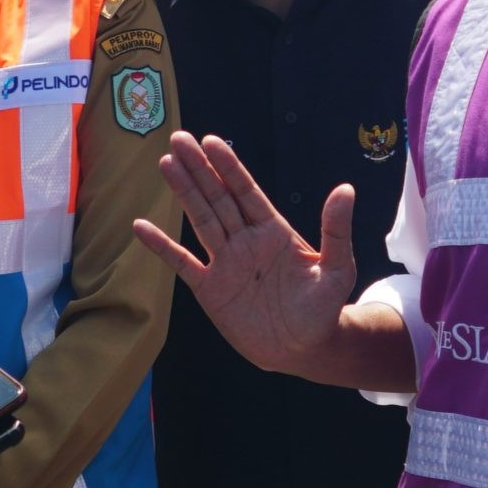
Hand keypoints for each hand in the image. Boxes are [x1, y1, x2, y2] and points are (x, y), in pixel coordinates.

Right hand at [133, 130, 357, 376]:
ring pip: (200, 220)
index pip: (246, 191)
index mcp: (273, 230)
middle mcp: (246, 240)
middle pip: (218, 197)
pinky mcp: (210, 289)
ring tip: (165, 163)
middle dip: (199, 168)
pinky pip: (182, 263)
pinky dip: (162, 246)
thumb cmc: (324, 307)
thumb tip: (346, 188)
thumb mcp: (337, 268)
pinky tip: (141, 226)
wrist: (305, 349)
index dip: (229, 166)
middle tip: (178, 138)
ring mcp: (225, 262)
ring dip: (183, 192)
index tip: (211, 141)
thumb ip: (335, 230)